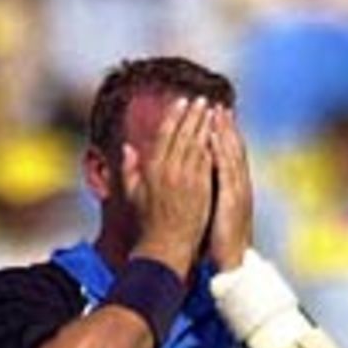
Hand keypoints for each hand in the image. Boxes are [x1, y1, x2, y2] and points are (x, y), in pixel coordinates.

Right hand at [126, 96, 213, 277]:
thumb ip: (128, 169)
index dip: (174, 115)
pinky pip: (208, 161)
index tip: (181, 101)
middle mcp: (167, 170)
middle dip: (193, 114)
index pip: (164, 134)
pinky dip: (213, 144)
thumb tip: (127, 147)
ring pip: (197, 144)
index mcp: (151, 169)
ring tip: (213, 110)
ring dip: (205, 124)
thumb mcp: (133, 194)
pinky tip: (220, 133)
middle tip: (202, 99)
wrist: (165, 248)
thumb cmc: (148, 224)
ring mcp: (186, 179)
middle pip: (183, 134)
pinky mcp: (201, 189)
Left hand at [207, 107, 253, 271]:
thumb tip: (199, 180)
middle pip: (233, 149)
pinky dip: (220, 152)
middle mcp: (239, 186)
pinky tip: (212, 138)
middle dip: (226, 125)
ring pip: (232, 155)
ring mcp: (238, 192)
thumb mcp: (215, 213)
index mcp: (234, 188)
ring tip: (216, 112)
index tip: (214, 114)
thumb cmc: (220, 241)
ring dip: (224, 132)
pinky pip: (226, 171)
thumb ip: (210, 194)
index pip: (229, 155)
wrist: (232, 263)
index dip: (223, 134)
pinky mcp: (232, 200)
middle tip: (217, 104)